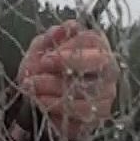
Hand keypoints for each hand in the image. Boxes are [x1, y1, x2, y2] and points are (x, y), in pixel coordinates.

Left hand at [17, 20, 118, 140]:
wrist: (38, 101)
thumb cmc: (43, 71)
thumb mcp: (40, 50)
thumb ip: (51, 37)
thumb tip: (65, 27)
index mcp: (96, 46)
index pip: (93, 40)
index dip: (70, 46)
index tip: (46, 56)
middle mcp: (108, 67)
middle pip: (100, 61)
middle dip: (66, 64)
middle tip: (40, 69)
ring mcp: (108, 91)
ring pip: (88, 88)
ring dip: (55, 87)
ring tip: (32, 86)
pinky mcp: (102, 113)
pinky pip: (84, 111)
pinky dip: (59, 105)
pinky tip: (41, 101)